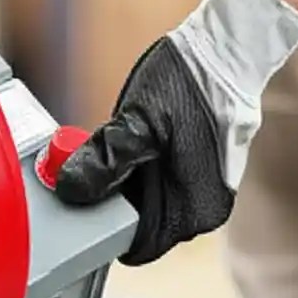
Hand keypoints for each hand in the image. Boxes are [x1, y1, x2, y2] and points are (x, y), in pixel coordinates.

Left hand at [56, 0, 297, 264]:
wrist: (224, 51)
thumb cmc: (189, 83)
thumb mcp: (137, 122)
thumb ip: (105, 161)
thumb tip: (72, 190)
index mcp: (193, 209)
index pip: (135, 247)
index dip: (101, 226)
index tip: (79, 200)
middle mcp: (203, 209)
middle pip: (137, 225)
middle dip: (107, 202)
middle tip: (86, 165)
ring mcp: (203, 191)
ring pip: (143, 205)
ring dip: (119, 184)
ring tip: (108, 150)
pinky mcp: (198, 172)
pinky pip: (154, 185)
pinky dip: (133, 171)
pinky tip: (126, 145)